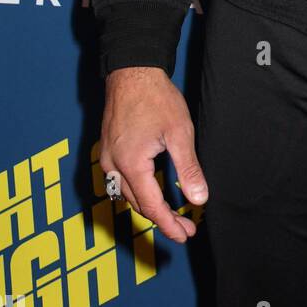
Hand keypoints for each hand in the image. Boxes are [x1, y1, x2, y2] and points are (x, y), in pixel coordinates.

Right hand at [99, 67, 208, 242]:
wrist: (133, 71)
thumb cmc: (156, 97)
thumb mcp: (180, 133)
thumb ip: (188, 169)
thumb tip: (199, 199)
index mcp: (131, 164)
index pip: (151, 206)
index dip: (169, 224)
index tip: (185, 235)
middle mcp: (113, 166)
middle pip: (137, 204)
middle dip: (161, 219)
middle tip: (184, 228)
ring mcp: (107, 157)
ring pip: (127, 193)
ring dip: (148, 206)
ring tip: (171, 214)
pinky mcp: (107, 148)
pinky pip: (120, 180)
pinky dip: (137, 191)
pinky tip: (151, 189)